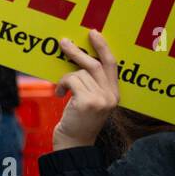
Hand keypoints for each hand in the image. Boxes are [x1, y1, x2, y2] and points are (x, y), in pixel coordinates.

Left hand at [52, 29, 119, 150]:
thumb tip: (76, 57)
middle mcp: (111, 96)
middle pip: (95, 64)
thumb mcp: (89, 100)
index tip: (93, 33)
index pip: (112, 65)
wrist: (74, 143)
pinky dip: (61, 85)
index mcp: (115, 94)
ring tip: (62, 90)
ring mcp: (101, 99)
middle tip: (63, 42)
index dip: (103, 47)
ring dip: (66, 79)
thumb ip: (90, 83)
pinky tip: (59, 95)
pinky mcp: (88, 102)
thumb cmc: (78, 120)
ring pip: (78, 73)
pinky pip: (71, 80)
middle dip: (77, 52)